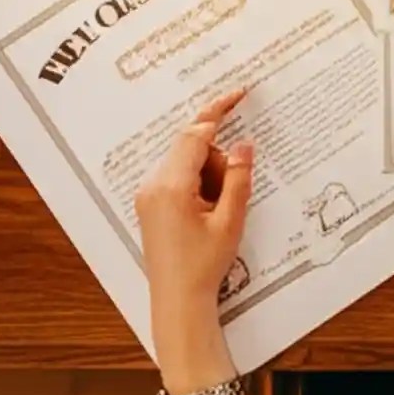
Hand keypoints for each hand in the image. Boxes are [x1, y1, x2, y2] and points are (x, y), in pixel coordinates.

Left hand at [135, 88, 253, 391]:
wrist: (178, 301)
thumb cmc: (204, 265)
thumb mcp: (230, 220)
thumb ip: (237, 178)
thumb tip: (243, 144)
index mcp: (172, 186)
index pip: (196, 134)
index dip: (219, 110)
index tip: (239, 93)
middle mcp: (154, 184)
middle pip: (192, 147)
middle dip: (218, 161)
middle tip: (231, 197)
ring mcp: (149, 194)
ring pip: (187, 163)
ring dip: (210, 177)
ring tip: (218, 214)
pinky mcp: (151, 204)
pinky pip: (179, 178)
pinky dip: (199, 186)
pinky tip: (208, 213)